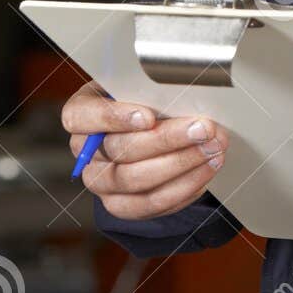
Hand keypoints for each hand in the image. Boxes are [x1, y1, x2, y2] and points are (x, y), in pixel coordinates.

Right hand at [61, 78, 228, 220]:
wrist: (147, 134)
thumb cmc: (144, 101)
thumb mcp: (140, 86)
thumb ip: (151, 89)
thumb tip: (183, 91)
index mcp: (80, 115)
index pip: (80, 117)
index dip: (113, 117)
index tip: (149, 116)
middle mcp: (86, 153)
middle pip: (119, 150)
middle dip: (167, 140)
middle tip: (203, 128)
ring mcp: (101, 183)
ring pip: (135, 181)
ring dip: (181, 165)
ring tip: (213, 150)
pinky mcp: (121, 206)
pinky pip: (151, 204)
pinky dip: (183, 188)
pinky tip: (205, 170)